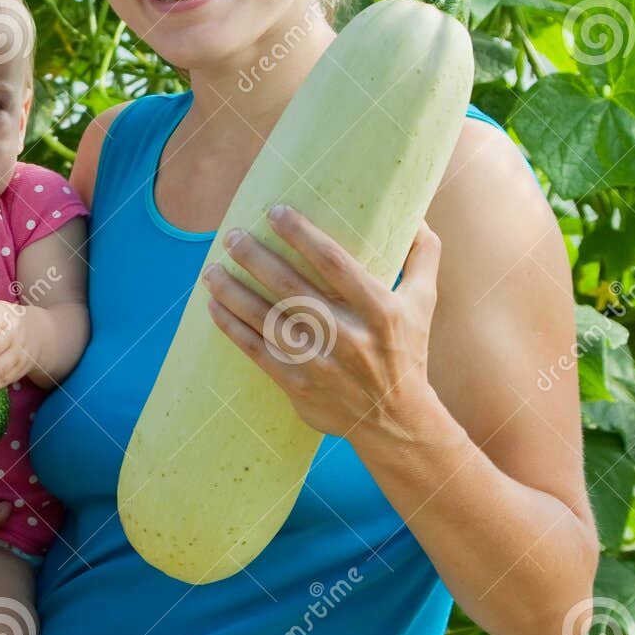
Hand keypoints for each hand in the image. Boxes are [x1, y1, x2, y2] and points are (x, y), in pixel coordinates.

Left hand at [201, 204, 441, 442]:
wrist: (396, 422)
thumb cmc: (406, 351)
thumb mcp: (423, 303)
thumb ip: (421, 256)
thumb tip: (416, 214)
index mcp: (380, 310)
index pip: (334, 263)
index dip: (302, 235)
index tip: (275, 212)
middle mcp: (349, 336)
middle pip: (292, 288)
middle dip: (256, 257)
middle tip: (231, 235)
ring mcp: (321, 363)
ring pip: (266, 319)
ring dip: (233, 291)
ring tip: (211, 269)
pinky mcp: (298, 386)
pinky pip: (256, 350)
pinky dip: (232, 327)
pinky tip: (213, 306)